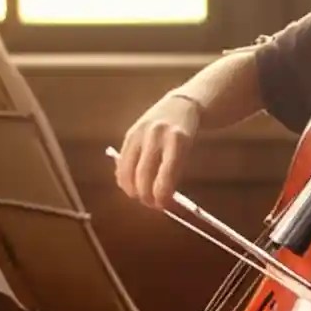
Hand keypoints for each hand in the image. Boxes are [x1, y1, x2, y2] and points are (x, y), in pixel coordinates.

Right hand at [114, 91, 200, 208]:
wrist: (181, 104)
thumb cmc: (187, 133)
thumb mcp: (188, 150)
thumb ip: (174, 172)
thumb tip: (161, 200)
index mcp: (178, 140)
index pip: (166, 175)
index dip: (162, 195)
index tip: (163, 206)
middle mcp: (157, 135)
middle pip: (143, 174)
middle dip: (145, 195)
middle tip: (151, 204)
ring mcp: (141, 133)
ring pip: (128, 170)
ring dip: (131, 189)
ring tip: (139, 197)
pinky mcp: (130, 133)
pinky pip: (121, 161)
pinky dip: (123, 177)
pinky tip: (129, 185)